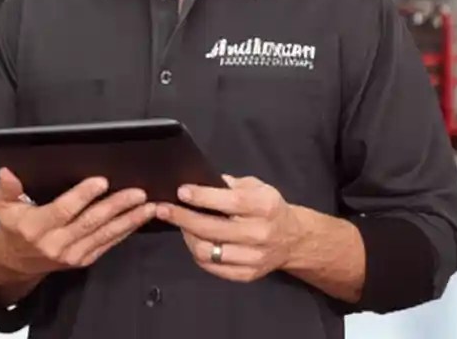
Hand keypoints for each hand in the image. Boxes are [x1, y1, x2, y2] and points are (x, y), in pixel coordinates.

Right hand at [0, 168, 156, 287]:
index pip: (63, 210)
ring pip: (104, 235)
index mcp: (35, 227)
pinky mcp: (83, 260)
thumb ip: (6, 187)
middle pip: (91, 223)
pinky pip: (107, 245)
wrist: (17, 260)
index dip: (83, 195)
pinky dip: (125, 232)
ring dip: (128, 220)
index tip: (101, 181)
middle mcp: (55, 243)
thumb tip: (8, 171)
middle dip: (116, 206)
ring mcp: (72, 255)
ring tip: (147, 206)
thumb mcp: (2, 204)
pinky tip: (138, 220)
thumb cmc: (13, 226)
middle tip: (136, 192)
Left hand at [155, 174, 307, 283]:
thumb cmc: (268, 207)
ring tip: (179, 224)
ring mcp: (254, 258)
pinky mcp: (247, 275)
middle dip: (182, 217)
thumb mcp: (256, 187)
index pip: (230, 202)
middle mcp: (261, 234)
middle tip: (162, 208)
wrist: (293, 239)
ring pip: (208, 251)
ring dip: (187, 236)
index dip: (202, 197)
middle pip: (212, 229)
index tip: (181, 191)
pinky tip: (192, 240)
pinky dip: (197, 253)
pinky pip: (212, 267)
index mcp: (265, 207)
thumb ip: (230, 184)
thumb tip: (198, 181)